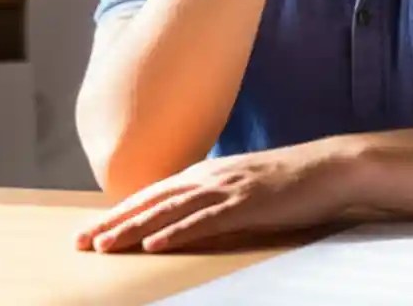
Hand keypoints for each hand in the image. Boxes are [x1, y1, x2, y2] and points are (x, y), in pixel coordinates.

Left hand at [74, 140, 356, 253]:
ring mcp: (228, 188)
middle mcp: (211, 177)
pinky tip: (155, 244)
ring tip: (104, 245)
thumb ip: (216, 196)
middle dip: (113, 221)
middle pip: (152, 201)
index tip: (93, 229)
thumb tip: (191, 213)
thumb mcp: (246, 185)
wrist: (331, 166)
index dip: (121, 211)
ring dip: (133, 228)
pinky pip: (205, 220)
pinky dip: (177, 232)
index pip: (154, 194)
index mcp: (208, 173)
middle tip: (80, 242)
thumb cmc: (292, 180)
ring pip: (169, 210)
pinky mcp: (247, 203)